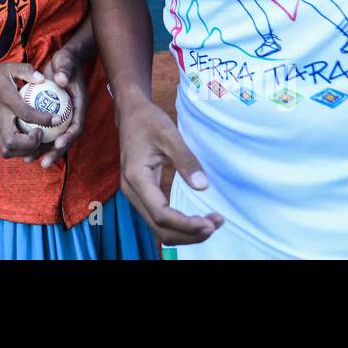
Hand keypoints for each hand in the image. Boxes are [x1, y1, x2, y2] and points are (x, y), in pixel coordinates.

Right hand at [0, 62, 56, 160]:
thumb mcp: (7, 67)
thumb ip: (26, 70)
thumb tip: (43, 78)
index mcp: (5, 100)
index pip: (24, 113)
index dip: (42, 118)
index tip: (57, 118)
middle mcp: (0, 118)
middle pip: (11, 142)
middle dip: (30, 144)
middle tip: (42, 133)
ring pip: (8, 151)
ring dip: (27, 151)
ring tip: (41, 140)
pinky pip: (8, 150)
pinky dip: (21, 151)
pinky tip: (34, 142)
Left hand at [23, 46, 87, 167]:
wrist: (64, 61)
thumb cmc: (66, 61)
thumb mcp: (66, 62)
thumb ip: (64, 70)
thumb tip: (60, 79)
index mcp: (79, 106)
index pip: (76, 126)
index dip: (68, 137)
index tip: (58, 144)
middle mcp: (72, 115)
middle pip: (65, 139)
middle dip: (55, 153)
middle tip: (43, 163)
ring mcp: (62, 117)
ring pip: (53, 139)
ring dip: (42, 151)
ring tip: (28, 160)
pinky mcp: (53, 117)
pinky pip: (44, 131)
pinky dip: (35, 139)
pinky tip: (21, 147)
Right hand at [118, 98, 223, 245]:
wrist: (131, 113)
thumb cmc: (148, 120)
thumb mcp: (169, 134)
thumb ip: (185, 160)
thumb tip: (203, 187)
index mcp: (136, 178)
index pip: (160, 214)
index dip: (185, 224)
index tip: (210, 222)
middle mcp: (132, 191)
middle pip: (159, 228)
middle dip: (189, 233)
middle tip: (216, 224)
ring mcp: (135, 194)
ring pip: (159, 228)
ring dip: (185, 233)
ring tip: (211, 224)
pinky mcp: (142, 193)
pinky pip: (159, 218)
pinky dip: (179, 225)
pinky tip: (196, 220)